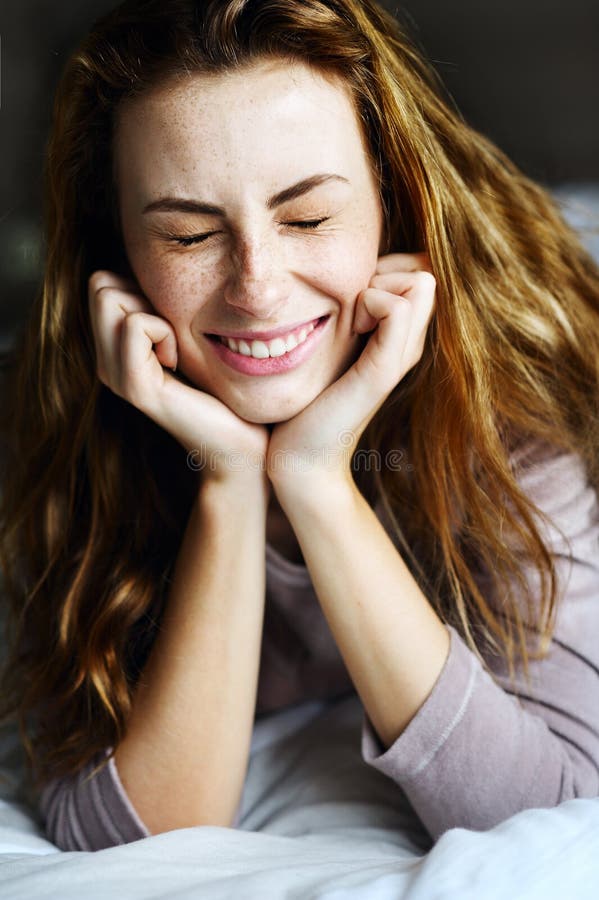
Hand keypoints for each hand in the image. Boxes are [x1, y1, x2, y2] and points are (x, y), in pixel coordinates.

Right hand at [88, 270, 269, 485]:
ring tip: (175, 349)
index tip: (172, 322)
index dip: (140, 286)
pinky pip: (136, 325)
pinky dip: (164, 331)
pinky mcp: (135, 387)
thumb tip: (157, 267)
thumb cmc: (225, 390)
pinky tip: (177, 363)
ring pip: (109, 298)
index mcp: (115, 351)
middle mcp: (106, 363)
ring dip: (153, 312)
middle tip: (173, 333)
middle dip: (142, 294)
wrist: (241, 445)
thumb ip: (165, 309)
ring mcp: (116, 376)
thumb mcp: (189, 339)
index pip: (101, 283)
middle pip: (100, 285)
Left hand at [266, 252, 435, 498]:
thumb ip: (345, 315)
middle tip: (350, 308)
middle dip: (385, 271)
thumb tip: (350, 276)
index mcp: (398, 337)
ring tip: (349, 320)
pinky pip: (397, 309)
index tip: (352, 296)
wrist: (299, 459)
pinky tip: (349, 327)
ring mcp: (401, 357)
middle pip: (424, 270)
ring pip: (419, 281)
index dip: (387, 267)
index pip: (419, 269)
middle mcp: (408, 344)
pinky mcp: (383, 370)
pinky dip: (371, 302)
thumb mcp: (329, 346)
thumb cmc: (305, 400)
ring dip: (376, 286)